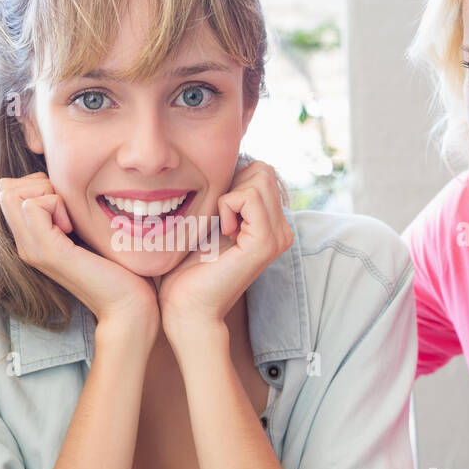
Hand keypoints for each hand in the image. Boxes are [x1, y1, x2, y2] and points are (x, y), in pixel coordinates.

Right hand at [0, 172, 158, 331]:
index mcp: (31, 239)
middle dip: (38, 184)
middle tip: (68, 211)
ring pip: (12, 194)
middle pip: (4, 189)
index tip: (66, 206)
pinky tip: (74, 229)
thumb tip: (62, 182)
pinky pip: (33, 206)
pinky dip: (57, 205)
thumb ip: (68, 211)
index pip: (7, 189)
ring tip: (71, 222)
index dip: (36, 184)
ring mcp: (32, 249)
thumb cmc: (117, 266)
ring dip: (49, 195)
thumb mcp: (86, 230)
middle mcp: (25, 245)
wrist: (127, 306)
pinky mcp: (48, 251)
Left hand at [156, 159, 292, 341]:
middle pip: (264, 170)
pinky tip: (222, 231)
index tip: (217, 214)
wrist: (186, 307)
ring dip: (228, 196)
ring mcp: (278, 236)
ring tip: (220, 226)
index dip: (233, 181)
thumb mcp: (210, 221)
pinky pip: (248, 196)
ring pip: (259, 178)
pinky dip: (226, 206)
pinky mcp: (266, 242)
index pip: (262, 171)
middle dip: (233, 184)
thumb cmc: (187, 268)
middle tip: (218, 218)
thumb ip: (226, 196)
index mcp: (272, 224)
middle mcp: (282, 230)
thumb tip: (229, 162)